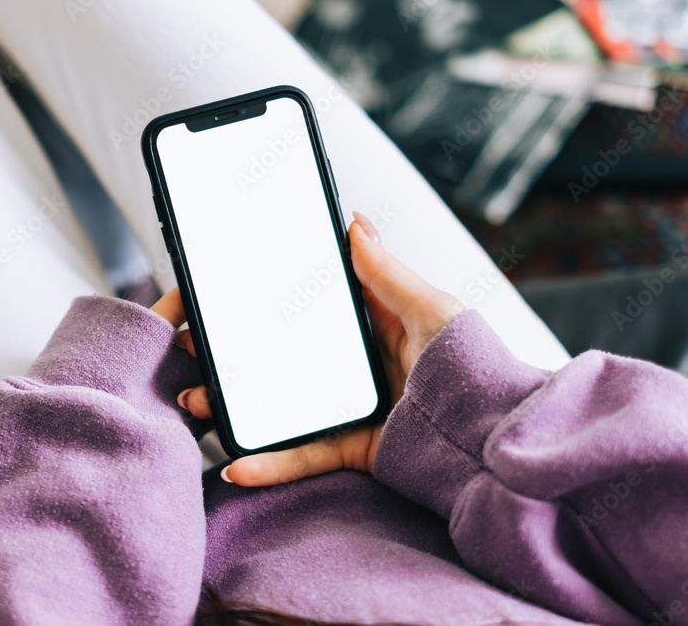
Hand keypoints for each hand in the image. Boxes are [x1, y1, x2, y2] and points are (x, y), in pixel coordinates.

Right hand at [150, 212, 463, 486]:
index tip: (219, 296)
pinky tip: (235, 466)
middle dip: (230, 355)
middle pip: (278, 357)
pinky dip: (269, 464)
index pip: (305, 306)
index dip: (261, 301)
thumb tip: (354, 222)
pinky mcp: (350, 447)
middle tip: (190, 346)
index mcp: (370, 324)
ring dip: (232, 407)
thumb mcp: (431, 308)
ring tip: (194, 400)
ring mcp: (346, 407)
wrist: (497, 437)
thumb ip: (387, 272)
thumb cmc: (476, 366)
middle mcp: (351, 365)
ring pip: (277, 406)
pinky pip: (303, 455)